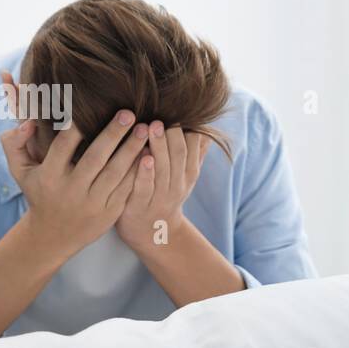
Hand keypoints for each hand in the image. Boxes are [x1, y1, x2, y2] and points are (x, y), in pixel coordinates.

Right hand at [0, 91, 148, 263]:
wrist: (53, 235)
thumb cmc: (39, 193)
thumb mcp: (20, 171)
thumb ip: (14, 143)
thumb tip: (28, 123)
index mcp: (50, 176)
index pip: (63, 147)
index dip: (75, 129)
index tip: (88, 107)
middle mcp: (72, 190)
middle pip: (95, 158)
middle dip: (113, 134)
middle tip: (129, 113)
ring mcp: (93, 202)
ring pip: (116, 173)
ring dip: (132, 150)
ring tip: (145, 129)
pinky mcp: (110, 212)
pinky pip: (127, 188)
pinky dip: (139, 171)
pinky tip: (149, 153)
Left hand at [114, 120, 209, 251]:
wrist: (152, 233)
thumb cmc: (164, 195)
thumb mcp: (184, 177)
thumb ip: (194, 155)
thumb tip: (207, 131)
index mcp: (188, 174)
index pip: (192, 148)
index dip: (187, 131)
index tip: (178, 114)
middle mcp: (178, 184)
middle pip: (179, 156)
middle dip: (171, 136)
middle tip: (161, 117)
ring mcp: (160, 196)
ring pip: (163, 169)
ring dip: (158, 147)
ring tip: (151, 127)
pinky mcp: (141, 205)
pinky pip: (145, 187)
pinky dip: (145, 172)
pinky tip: (143, 158)